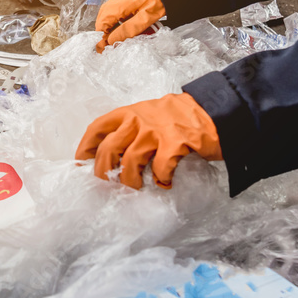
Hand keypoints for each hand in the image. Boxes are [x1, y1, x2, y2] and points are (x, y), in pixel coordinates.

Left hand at [75, 93, 221, 188]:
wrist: (215, 110)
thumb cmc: (182, 117)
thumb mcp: (151, 114)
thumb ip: (132, 128)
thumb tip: (112, 154)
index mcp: (130, 112)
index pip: (97, 128)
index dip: (86, 148)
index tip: (82, 163)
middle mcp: (139, 119)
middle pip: (108, 150)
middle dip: (105, 172)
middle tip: (111, 184)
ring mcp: (156, 131)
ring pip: (130, 163)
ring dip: (132, 181)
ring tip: (140, 187)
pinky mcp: (175, 142)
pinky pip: (159, 168)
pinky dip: (161, 179)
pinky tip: (166, 181)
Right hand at [96, 0, 164, 52]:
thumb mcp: (146, 18)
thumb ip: (128, 29)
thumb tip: (112, 40)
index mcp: (117, 6)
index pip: (100, 25)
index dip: (101, 38)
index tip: (107, 47)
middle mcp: (114, 2)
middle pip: (101, 21)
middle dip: (105, 34)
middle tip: (113, 44)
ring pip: (106, 17)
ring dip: (109, 28)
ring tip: (118, 37)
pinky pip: (113, 12)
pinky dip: (115, 22)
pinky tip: (123, 27)